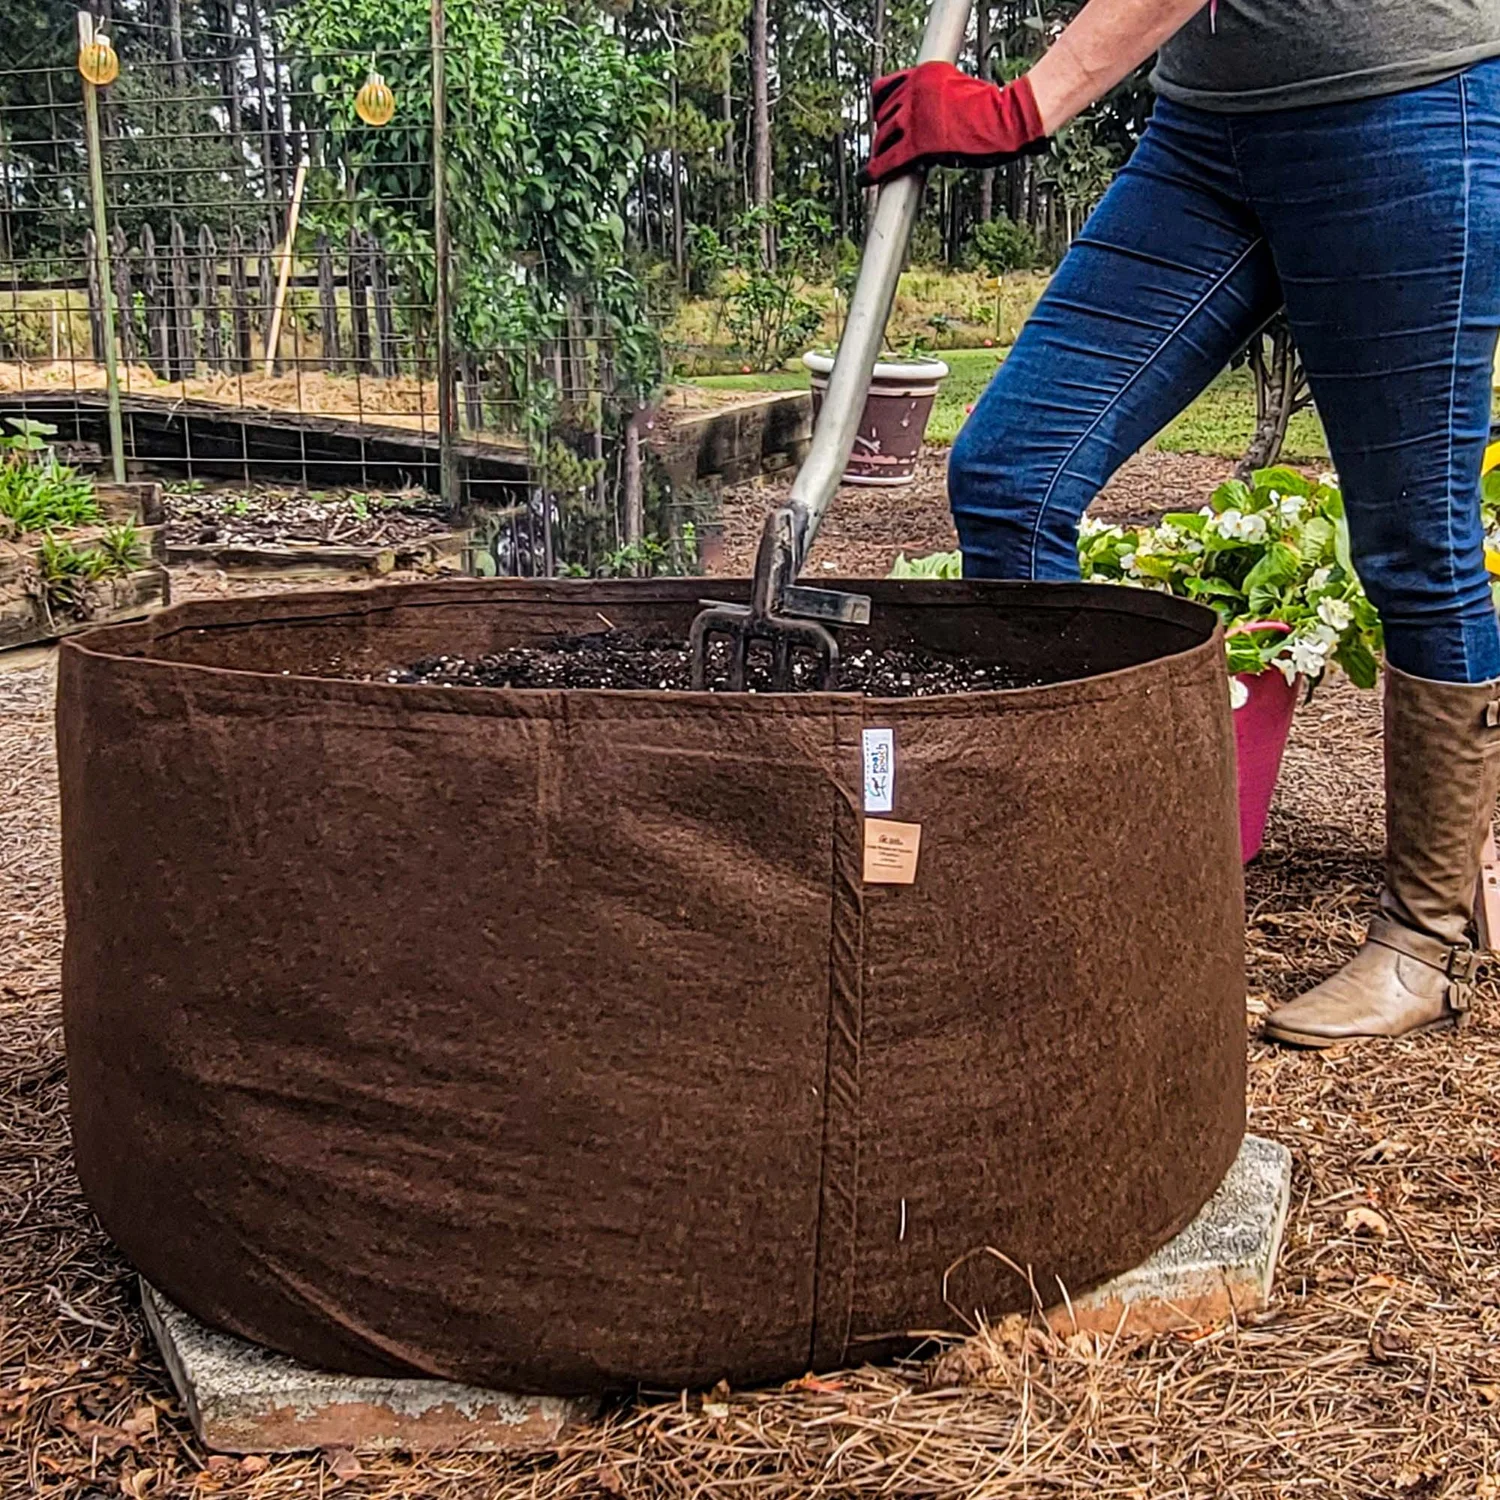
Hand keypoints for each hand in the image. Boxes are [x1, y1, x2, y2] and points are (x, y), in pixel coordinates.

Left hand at [858, 62, 1046, 187]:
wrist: (1006, 117)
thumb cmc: (990, 106)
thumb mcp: (955, 86)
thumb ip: (933, 96)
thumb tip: (923, 113)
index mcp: (923, 73)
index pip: (885, 90)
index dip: (880, 109)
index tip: (880, 118)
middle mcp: (914, 90)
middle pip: (882, 115)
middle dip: (883, 132)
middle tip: (884, 145)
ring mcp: (914, 116)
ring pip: (882, 137)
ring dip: (880, 151)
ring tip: (878, 163)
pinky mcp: (918, 143)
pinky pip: (887, 160)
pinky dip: (873, 172)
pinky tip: (865, 178)